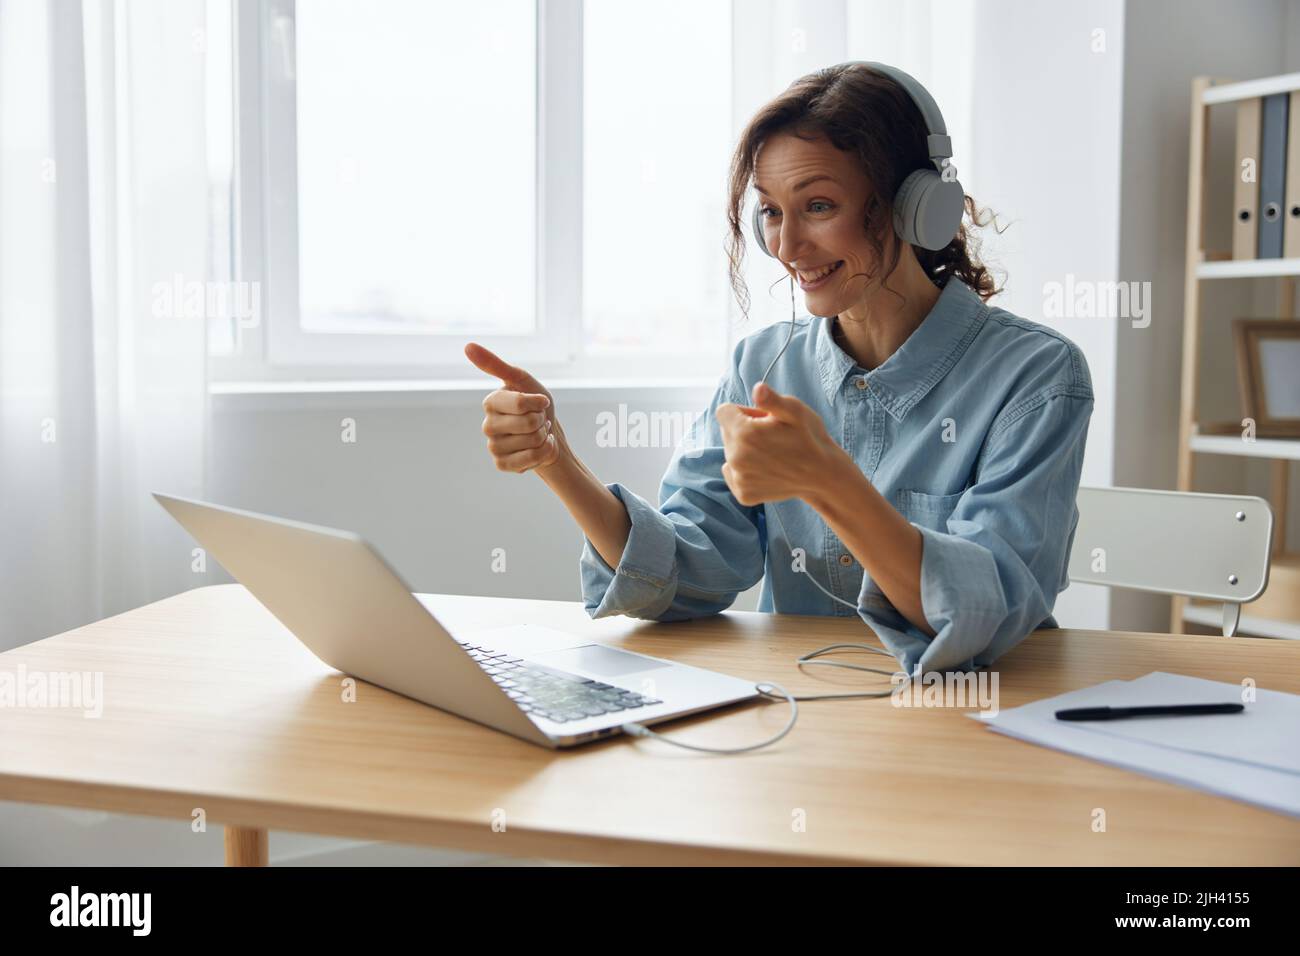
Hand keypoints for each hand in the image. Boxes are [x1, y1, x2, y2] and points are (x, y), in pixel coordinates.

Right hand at [465, 342, 565, 473]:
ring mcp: (493, 446)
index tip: (540, 402)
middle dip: (543, 421)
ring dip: (544, 437)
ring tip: (537, 434)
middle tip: (538, 420)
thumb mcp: (522, 380)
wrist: (549, 434)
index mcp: (490, 402)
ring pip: (534, 441)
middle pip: (530, 423)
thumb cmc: (536, 405)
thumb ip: (495, 364)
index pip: (522, 403)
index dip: (539, 403)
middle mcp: (487, 425)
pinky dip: (544, 452)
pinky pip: (532, 459)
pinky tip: (538, 448)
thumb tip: (467, 345)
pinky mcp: (502, 464)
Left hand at [716, 382, 844, 506]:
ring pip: (731, 453)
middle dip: (744, 430)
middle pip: (726, 432)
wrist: (823, 474)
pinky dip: (746, 471)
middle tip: (771, 436)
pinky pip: (733, 474)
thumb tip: (757, 389)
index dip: (743, 412)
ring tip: (773, 453)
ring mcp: (739, 478)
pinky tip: (767, 470)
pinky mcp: (744, 494)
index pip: (724, 411)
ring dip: (745, 450)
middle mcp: (736, 458)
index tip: (763, 419)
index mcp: (744, 433)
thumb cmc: (810, 437)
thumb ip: (771, 399)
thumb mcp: (795, 411)